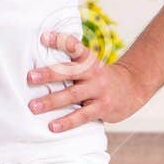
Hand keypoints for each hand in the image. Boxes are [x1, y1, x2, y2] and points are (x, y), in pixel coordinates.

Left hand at [27, 31, 148, 127]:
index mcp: (89, 60)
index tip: (44, 37)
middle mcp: (94, 73)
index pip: (75, 47)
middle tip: (30, 77)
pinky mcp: (102, 108)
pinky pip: (82, 116)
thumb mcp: (90, 65)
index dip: (60, 40)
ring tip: (34, 107)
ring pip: (73, 95)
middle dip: (48, 74)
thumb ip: (71, 63)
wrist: (133, 88)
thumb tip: (41, 59)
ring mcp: (99, 91)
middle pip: (70, 72)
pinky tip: (52, 126)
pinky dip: (67, 122)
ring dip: (52, 101)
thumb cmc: (101, 77)